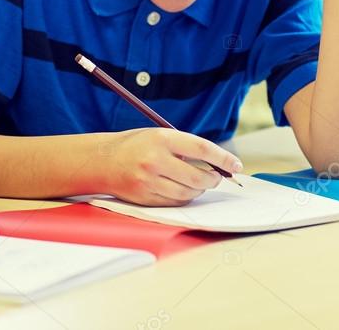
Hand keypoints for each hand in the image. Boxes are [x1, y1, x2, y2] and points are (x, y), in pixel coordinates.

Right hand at [101, 128, 243, 206]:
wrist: (102, 161)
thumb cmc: (135, 146)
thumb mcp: (158, 136)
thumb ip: (185, 147)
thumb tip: (218, 163)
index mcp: (161, 139)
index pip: (202, 149)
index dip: (223, 158)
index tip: (236, 165)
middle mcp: (155, 160)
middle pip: (199, 176)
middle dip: (213, 178)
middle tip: (216, 176)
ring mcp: (149, 181)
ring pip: (189, 192)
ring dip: (199, 189)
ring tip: (197, 181)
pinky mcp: (145, 198)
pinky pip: (175, 202)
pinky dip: (184, 197)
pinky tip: (181, 188)